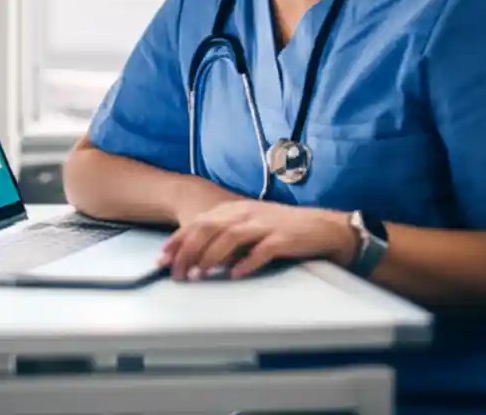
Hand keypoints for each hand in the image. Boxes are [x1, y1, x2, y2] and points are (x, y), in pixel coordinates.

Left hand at [159, 200, 357, 280]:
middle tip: (177, 273)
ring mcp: (265, 224)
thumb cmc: (282, 230)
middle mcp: (246, 213)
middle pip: (209, 228)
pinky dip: (246, 262)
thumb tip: (196, 257)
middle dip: (188, 251)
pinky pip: (261, 250)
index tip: (162, 258)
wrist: (323, 227)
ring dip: (211, 257)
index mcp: (235, 209)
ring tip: (199, 275)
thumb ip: (223, 237)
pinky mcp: (283, 238)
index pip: (199, 222)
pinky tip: (235, 275)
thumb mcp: (248, 227)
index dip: (178, 240)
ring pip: (230, 237)